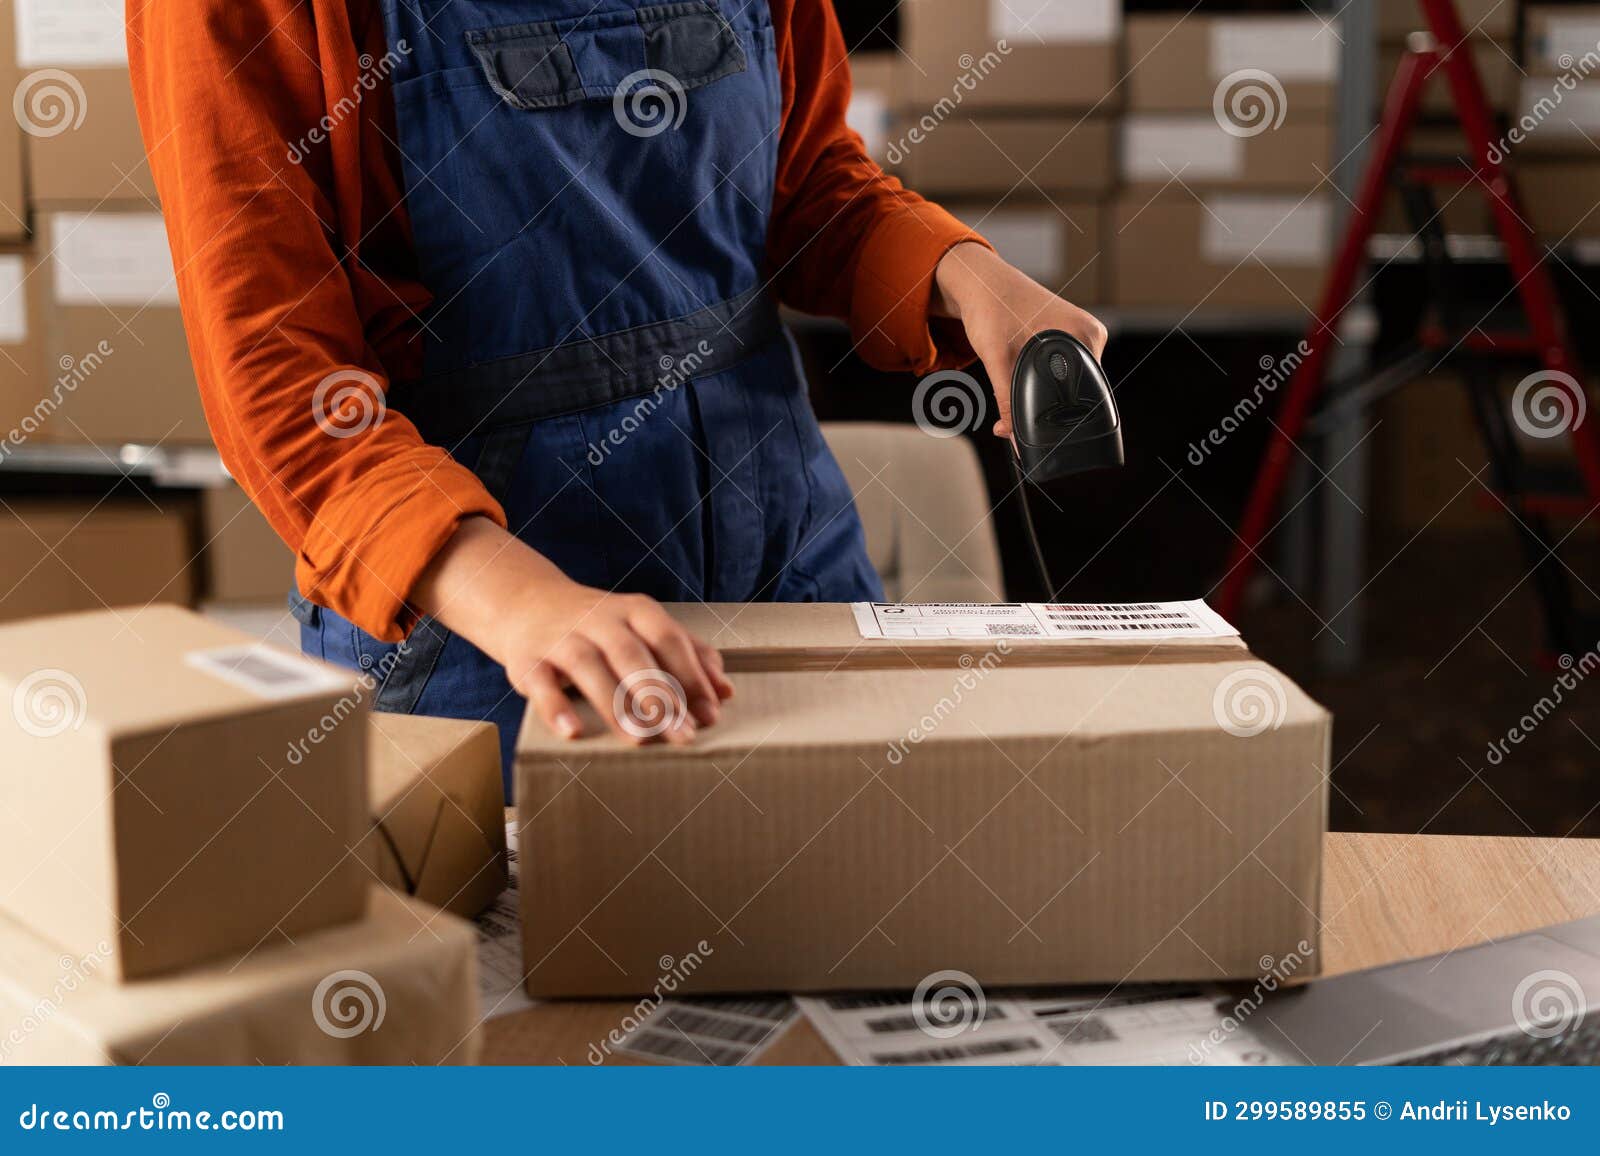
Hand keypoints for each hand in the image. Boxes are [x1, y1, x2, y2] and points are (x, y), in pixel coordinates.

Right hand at [412, 518, 733, 743]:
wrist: (528, 604)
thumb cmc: (601, 627)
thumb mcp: (645, 629)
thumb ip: (688, 656)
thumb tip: (725, 692)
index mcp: (636, 611)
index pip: (669, 640)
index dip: (691, 676)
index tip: (710, 713)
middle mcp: (600, 620)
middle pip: (632, 654)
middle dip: (658, 693)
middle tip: (680, 732)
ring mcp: (562, 638)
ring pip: (589, 668)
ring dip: (615, 705)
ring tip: (639, 739)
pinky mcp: (528, 660)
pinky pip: (541, 684)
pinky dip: (556, 708)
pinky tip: (573, 733)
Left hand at [932, 242, 1107, 439]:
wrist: (979, 282)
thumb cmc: (990, 307)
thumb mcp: (997, 359)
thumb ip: (1007, 401)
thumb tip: (1013, 436)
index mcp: (1084, 335)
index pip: (1084, 391)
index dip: (1059, 414)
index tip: (1035, 428)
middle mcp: (1088, 333)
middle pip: (1076, 387)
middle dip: (1047, 404)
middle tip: (1015, 408)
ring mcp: (1078, 334)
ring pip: (1065, 379)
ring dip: (1042, 390)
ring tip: (1016, 381)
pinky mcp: (1065, 335)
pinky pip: (1059, 367)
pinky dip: (1040, 378)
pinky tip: (1022, 374)